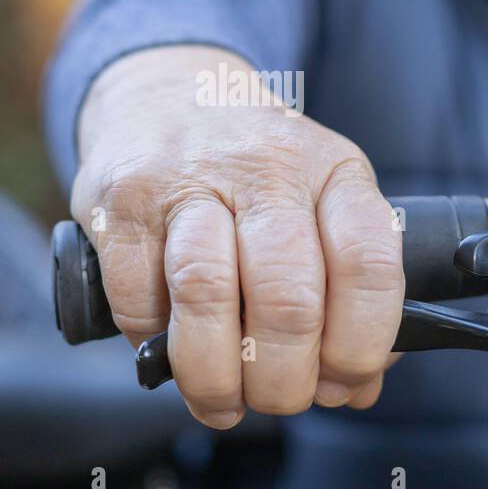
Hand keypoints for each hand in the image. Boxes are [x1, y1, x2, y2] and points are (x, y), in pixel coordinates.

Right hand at [72, 46, 403, 428]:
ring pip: (206, 295)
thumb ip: (348, 286)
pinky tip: (168, 347)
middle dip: (284, 378)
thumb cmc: (254, 168)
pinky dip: (153, 343)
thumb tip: (361, 385)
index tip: (344, 382)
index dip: (360, 344)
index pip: (367, 265)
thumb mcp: (321, 199)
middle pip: (287, 297)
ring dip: (215, 375)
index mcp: (332, 171)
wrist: (166, 88)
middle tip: (277, 398)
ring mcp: (186, 179)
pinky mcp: (120, 201)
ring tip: (222, 400)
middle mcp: (265, 167)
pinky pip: (137, 298)